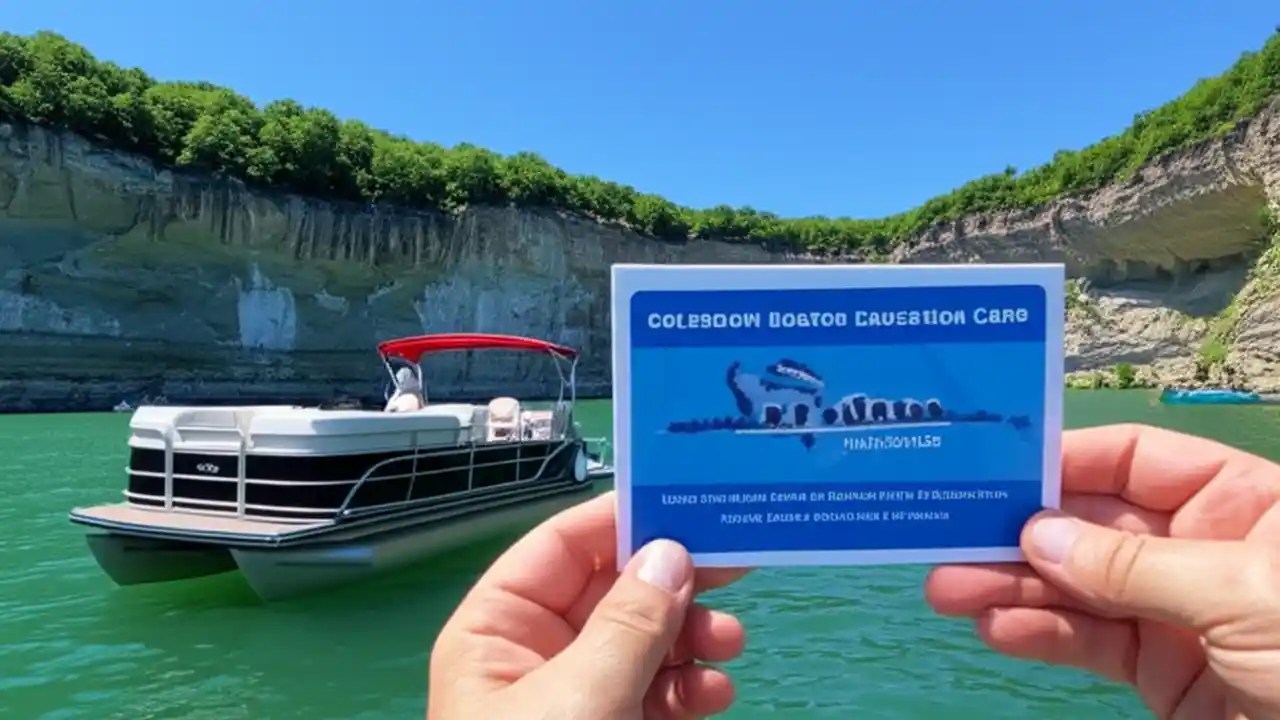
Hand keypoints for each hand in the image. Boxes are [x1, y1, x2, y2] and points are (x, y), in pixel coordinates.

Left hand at [427, 491, 748, 718]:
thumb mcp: (576, 701)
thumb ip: (627, 625)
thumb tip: (670, 552)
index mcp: (497, 630)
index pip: (560, 549)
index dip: (620, 520)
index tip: (688, 502)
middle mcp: (537, 655)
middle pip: (612, 592)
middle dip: (672, 584)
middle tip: (737, 566)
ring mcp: (579, 700)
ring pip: (644, 643)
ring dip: (692, 638)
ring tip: (730, 643)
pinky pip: (657, 696)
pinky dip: (689, 691)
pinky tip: (716, 694)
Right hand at [925, 423, 1279, 718]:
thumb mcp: (1242, 592)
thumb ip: (1133, 563)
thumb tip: (1037, 534)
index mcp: (1239, 500)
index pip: (1133, 461)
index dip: (1063, 462)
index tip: (992, 469)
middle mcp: (1199, 547)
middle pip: (1092, 524)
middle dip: (1020, 532)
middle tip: (945, 536)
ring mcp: (1177, 612)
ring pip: (1079, 587)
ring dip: (1012, 586)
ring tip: (947, 589)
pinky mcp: (1163, 673)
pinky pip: (1091, 643)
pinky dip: (1041, 636)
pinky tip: (995, 629)